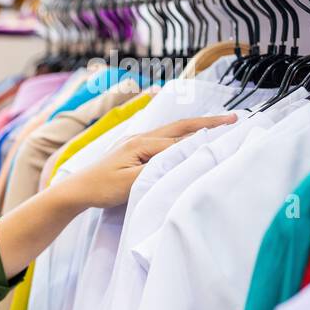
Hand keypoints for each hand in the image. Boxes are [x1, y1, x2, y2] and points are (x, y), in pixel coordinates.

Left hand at [65, 113, 237, 207]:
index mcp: (141, 144)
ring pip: (172, 131)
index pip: (180, 140)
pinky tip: (189, 138)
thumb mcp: (132, 182)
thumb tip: (183, 158)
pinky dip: (182, 136)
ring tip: (219, 124)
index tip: (231, 134)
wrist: (76, 190)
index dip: (205, 138)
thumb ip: (158, 169)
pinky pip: (164, 139)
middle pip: (180, 127)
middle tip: (233, 119)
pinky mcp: (132, 150)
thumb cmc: (102, 188)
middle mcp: (140, 138)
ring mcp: (136, 142)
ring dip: (195, 127)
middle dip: (207, 122)